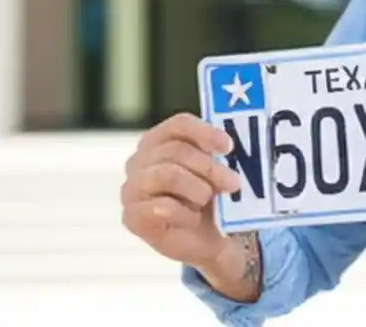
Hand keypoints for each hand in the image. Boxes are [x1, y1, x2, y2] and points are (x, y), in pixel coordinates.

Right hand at [120, 112, 241, 272]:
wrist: (204, 240)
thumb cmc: (209, 199)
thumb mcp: (217, 172)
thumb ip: (218, 155)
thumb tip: (230, 145)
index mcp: (158, 141)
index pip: (179, 125)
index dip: (205, 132)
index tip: (228, 147)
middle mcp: (139, 161)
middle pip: (176, 151)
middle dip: (211, 168)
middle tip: (233, 183)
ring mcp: (131, 189)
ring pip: (169, 174)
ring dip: (198, 189)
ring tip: (208, 201)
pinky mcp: (132, 217)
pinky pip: (162, 207)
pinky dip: (185, 213)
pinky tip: (192, 219)